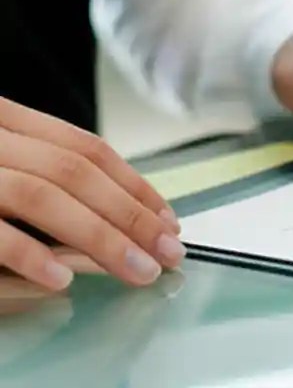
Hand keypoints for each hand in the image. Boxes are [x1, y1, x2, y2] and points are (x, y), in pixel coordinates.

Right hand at [0, 99, 182, 291]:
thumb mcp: (2, 163)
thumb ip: (44, 180)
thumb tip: (115, 220)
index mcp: (6, 121)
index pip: (86, 149)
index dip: (135, 185)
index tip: (169, 221)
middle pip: (76, 172)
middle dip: (132, 215)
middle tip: (169, 254)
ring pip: (43, 196)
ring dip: (101, 238)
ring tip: (139, 272)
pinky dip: (31, 255)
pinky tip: (62, 280)